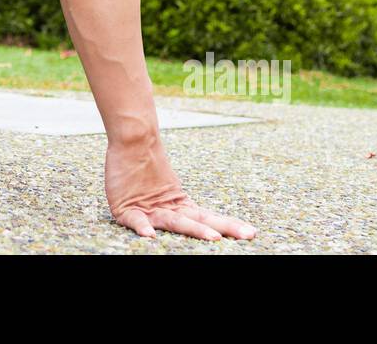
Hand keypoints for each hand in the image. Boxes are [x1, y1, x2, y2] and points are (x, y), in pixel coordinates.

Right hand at [105, 136, 256, 240]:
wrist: (130, 137)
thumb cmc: (140, 162)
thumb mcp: (160, 189)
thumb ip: (172, 202)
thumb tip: (190, 210)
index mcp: (178, 205)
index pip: (207, 218)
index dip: (228, 225)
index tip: (251, 232)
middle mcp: (167, 208)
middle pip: (199, 220)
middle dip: (224, 228)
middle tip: (248, 234)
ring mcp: (148, 208)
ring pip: (175, 221)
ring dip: (195, 229)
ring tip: (214, 238)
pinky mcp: (125, 207)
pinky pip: (134, 220)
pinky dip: (141, 226)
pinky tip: (150, 235)